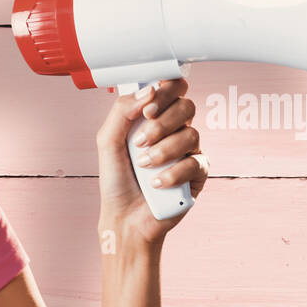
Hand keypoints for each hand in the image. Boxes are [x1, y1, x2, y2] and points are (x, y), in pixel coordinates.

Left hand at [95, 77, 208, 246]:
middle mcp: (175, 130)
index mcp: (155, 117)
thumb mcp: (107, 141)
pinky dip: (174, 173)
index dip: (166, 91)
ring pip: (191, 134)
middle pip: (186, 106)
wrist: (124, 216)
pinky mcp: (198, 174)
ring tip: (144, 165)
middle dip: (162, 123)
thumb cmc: (117, 180)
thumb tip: (148, 90)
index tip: (147, 108)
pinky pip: (196, 163)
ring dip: (163, 150)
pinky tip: (157, 183)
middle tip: (141, 141)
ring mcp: (189, 151)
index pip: (173, 89)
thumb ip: (122, 111)